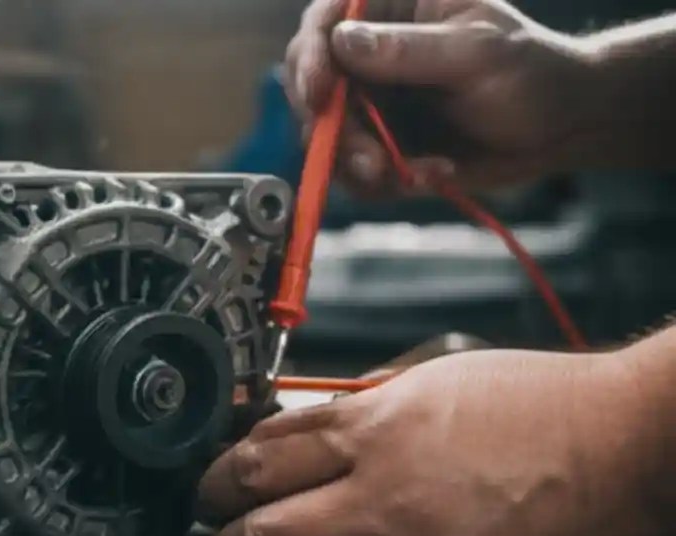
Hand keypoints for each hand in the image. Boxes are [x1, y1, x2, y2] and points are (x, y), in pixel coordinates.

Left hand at [196, 349, 671, 535]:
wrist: (623, 444)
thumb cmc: (532, 402)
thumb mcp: (425, 381)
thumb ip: (354, 412)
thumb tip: (291, 437)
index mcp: (373, 427)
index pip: (254, 461)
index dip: (213, 480)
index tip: (206, 489)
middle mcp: (386, 492)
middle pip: (260, 534)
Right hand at [284, 0, 597, 193]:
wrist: (561, 129)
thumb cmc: (533, 73)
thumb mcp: (476, 53)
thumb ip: (409, 51)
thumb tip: (343, 42)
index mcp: (393, 8)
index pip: (325, 20)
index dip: (310, 55)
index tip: (320, 93)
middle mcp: (371, 53)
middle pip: (311, 84)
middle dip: (332, 128)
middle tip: (366, 159)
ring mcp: (372, 101)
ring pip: (326, 135)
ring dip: (357, 162)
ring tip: (406, 174)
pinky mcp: (379, 143)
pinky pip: (351, 169)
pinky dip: (383, 182)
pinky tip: (431, 175)